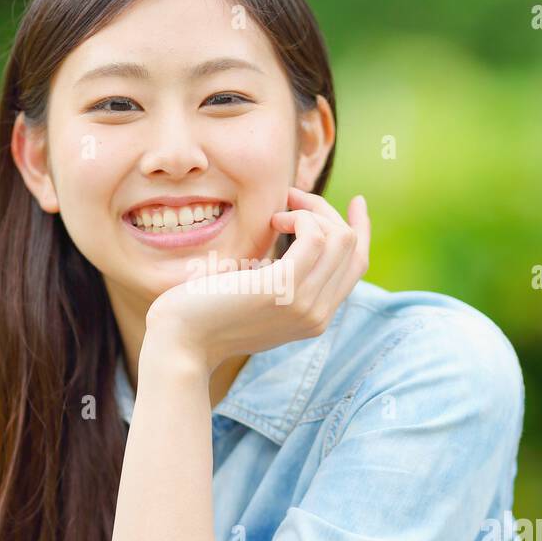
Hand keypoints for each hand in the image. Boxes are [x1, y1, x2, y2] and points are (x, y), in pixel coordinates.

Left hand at [144, 187, 370, 373]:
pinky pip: (314, 238)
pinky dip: (299, 217)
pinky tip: (273, 220)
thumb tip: (297, 240)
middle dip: (326, 211)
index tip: (356, 201)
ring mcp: (305, 305)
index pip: (356, 266)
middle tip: (291, 197)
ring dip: (310, 211)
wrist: (180, 343)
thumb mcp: (255, 298)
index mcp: (315, 317)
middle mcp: (318, 315)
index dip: (361, 229)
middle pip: (351, 247)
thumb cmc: (205, 314)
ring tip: (277, 212)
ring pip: (339, 239)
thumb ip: (283, 281)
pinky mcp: (284, 290)